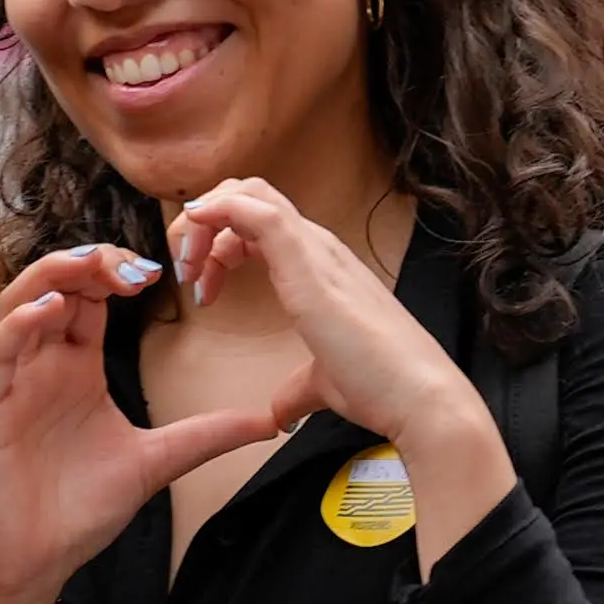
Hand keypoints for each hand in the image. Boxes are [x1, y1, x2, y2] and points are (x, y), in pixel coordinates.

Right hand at [0, 243, 282, 603]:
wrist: (36, 563)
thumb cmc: (82, 509)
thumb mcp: (157, 460)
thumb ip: (207, 435)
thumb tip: (269, 424)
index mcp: (77, 366)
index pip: (90, 297)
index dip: (116, 272)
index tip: (157, 271)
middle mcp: (42, 363)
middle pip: (56, 285)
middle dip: (90, 262)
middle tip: (133, 265)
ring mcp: (12, 380)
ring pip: (19, 303)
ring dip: (51, 276)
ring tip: (91, 266)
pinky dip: (19, 323)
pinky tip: (50, 311)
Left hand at [172, 178, 495, 458]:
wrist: (417, 398)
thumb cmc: (381, 387)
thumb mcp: (323, 383)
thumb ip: (297, 389)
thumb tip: (278, 412)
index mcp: (321, 266)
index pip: (258, 221)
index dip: (218, 243)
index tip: (200, 289)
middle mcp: (320, 248)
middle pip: (247, 195)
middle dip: (203, 223)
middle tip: (186, 272)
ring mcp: (317, 251)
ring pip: (248, 192)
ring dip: (203, 221)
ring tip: (188, 270)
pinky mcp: (309, 264)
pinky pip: (257, 212)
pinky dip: (218, 212)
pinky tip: (196, 239)